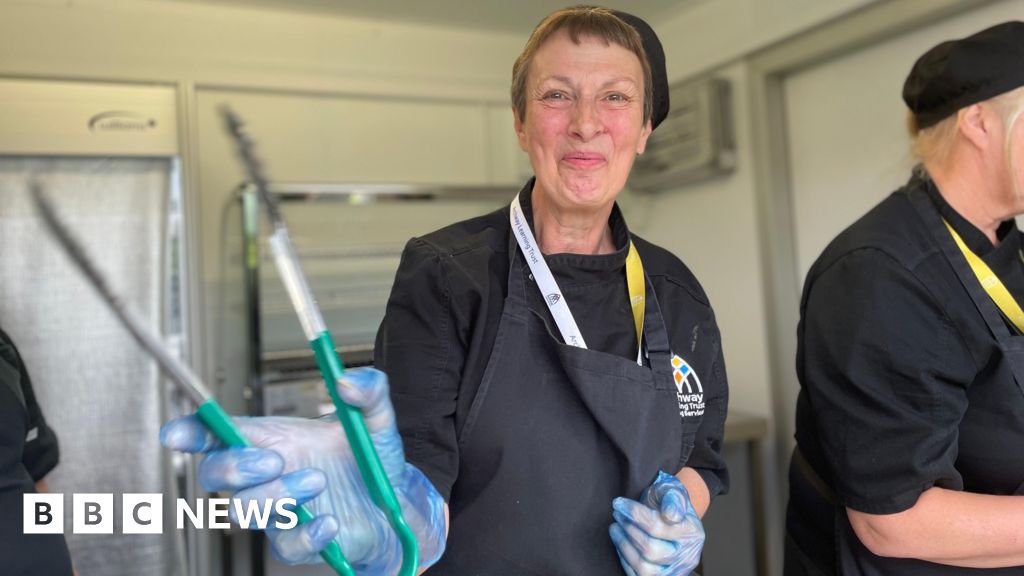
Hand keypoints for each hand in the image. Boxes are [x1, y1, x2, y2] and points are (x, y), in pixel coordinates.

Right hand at [160, 368, 445, 573]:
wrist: (396, 504)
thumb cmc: (371, 459)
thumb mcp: (377, 418)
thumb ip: (369, 390)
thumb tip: (346, 380)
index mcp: (273, 438)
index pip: (219, 433)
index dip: (191, 432)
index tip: (175, 434)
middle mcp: (267, 475)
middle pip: (215, 474)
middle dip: (234, 467)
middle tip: (275, 460)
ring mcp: (278, 510)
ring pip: (244, 510)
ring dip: (277, 495)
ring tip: (319, 481)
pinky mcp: (297, 543)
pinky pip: (285, 545)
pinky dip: (307, 533)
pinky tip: (330, 521)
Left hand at [609, 471, 704, 575]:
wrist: (671, 516)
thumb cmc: (668, 502)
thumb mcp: (673, 490)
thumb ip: (673, 498)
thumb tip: (671, 515)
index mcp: (692, 533)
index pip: (657, 527)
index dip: (634, 514)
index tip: (618, 503)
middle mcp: (686, 556)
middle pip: (650, 550)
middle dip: (628, 530)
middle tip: (616, 515)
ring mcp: (674, 571)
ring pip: (644, 568)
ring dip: (624, 547)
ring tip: (615, 529)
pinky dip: (625, 561)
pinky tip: (621, 544)